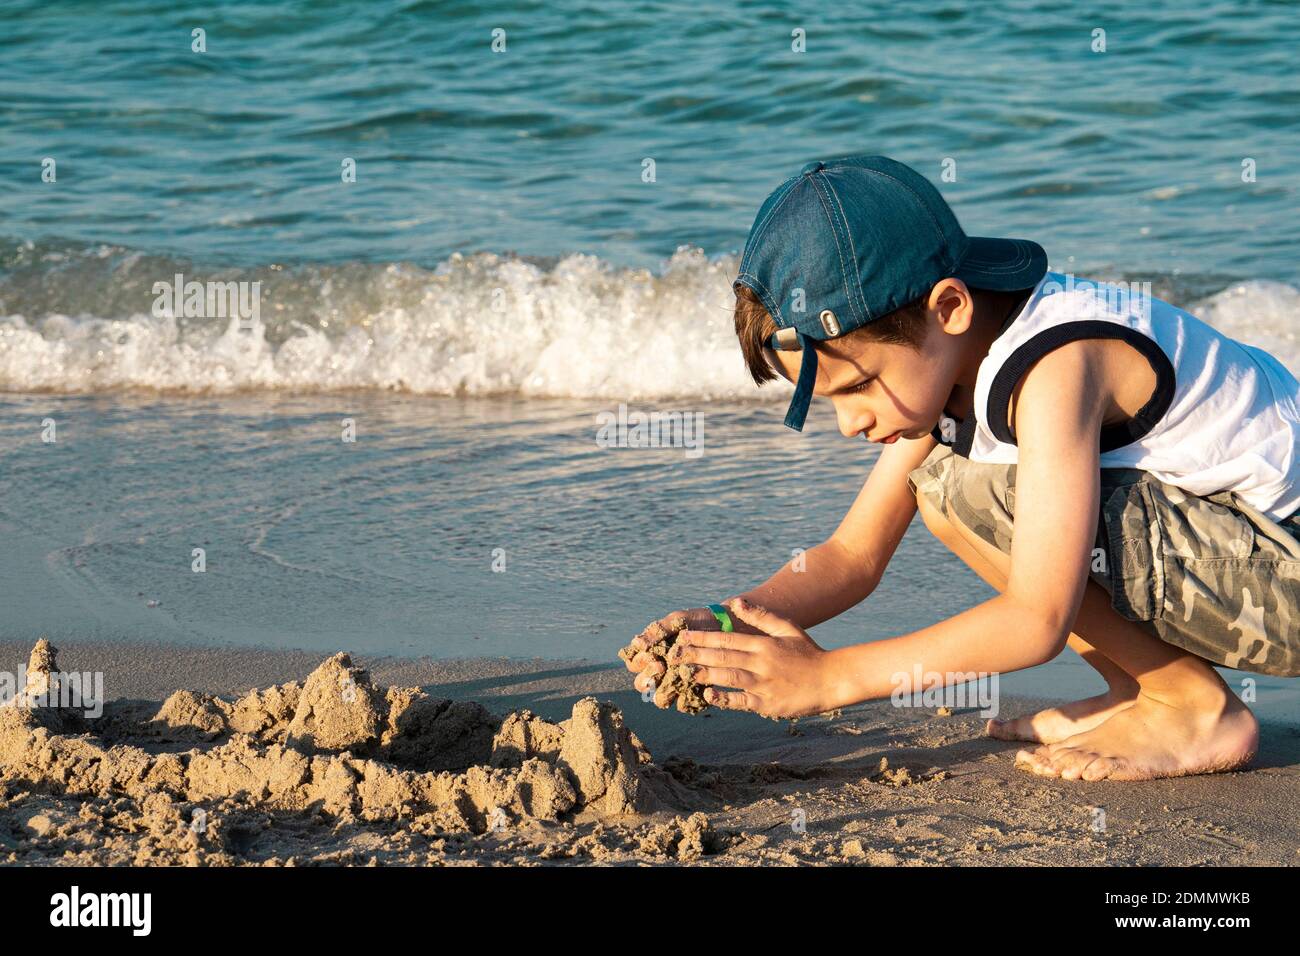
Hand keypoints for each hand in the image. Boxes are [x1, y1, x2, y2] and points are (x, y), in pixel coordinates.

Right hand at [623, 604, 765, 694]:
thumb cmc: (698, 622)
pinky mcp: (693, 693)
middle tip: (662, 668)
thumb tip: (637, 643)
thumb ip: (658, 630)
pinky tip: (696, 694)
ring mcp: (676, 683)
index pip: (635, 664)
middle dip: (649, 679)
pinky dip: (687, 701)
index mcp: (652, 654)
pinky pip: (685, 704)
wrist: (727, 628)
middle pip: (642, 685)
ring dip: (665, 694)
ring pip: (661, 699)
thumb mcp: (678, 621)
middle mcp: (661, 671)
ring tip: (677, 683)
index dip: (641, 664)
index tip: (655, 658)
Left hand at [669, 599, 830, 717]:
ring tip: (685, 672)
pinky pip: (741, 701)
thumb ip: (760, 615)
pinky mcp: (768, 705)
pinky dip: (724, 698)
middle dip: (695, 655)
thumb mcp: (787, 628)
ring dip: (704, 674)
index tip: (682, 637)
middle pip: (722, 657)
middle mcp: (761, 662)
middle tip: (673, 655)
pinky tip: (708, 695)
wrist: (832, 679)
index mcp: (763, 644)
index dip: (702, 638)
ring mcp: (764, 684)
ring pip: (728, 677)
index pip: (726, 639)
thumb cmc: (808, 652)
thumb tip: (734, 602)